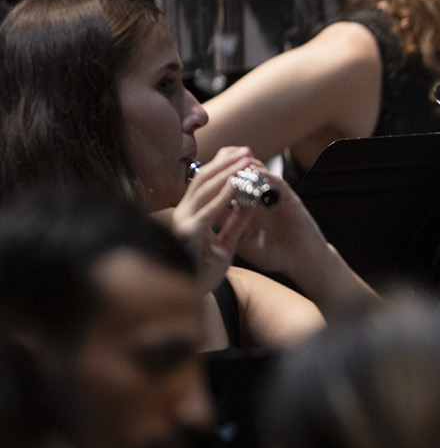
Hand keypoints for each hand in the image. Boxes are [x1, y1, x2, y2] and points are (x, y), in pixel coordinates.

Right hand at [169, 146, 255, 291]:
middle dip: (227, 163)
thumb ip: (235, 224)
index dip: (223, 167)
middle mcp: (183, 214)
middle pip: (203, 179)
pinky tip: (236, 185)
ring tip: (245, 161)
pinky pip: (207, 211)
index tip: (244, 156)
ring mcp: (183, 223)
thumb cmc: (204, 271)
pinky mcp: (188, 234)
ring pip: (204, 190)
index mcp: (190, 214)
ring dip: (226, 173)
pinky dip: (223, 197)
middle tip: (248, 151)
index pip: (205, 183)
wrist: (194, 296)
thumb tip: (248, 204)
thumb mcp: (226, 244)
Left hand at [181, 147, 376, 317]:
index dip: (215, 176)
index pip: (229, 182)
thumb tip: (203, 211)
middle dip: (227, 164)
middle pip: (242, 169)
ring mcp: (275, 196)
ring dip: (243, 165)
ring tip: (230, 165)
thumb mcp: (242, 240)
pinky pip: (275, 181)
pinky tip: (251, 175)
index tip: (199, 176)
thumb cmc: (274, 254)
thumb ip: (226, 225)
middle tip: (213, 163)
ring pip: (258, 170)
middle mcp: (260, 196)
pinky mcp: (289, 199)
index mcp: (247, 205)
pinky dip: (263, 176)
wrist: (302, 263)